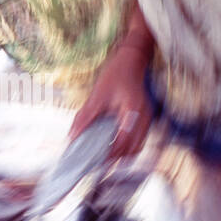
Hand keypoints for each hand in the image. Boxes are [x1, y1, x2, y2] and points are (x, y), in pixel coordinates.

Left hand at [69, 44, 156, 160]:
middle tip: (98, 160)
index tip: (94, 160)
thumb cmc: (117, 73)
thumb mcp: (97, 96)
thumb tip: (73, 136)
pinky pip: (137, 138)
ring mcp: (147, 119)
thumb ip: (86, 117)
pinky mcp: (144, 118)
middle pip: (133, 149)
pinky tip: (112, 142)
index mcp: (133, 112)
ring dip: (122, 152)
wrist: (131, 60)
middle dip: (116, 157)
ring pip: (137, 146)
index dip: (109, 154)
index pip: (122, 142)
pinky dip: (126, 144)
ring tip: (104, 154)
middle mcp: (144, 118)